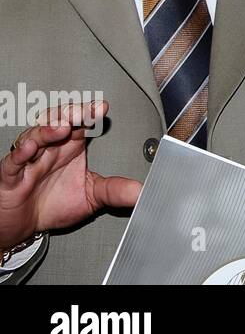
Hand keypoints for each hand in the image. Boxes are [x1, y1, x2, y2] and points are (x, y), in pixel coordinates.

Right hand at [0, 100, 140, 249]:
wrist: (24, 226)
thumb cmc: (54, 204)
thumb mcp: (91, 196)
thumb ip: (115, 190)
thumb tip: (141, 191)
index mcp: (71, 147)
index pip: (82, 124)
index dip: (90, 113)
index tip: (103, 107)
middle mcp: (50, 148)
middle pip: (58, 121)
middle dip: (70, 113)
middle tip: (85, 110)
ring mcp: (29, 160)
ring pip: (34, 136)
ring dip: (47, 129)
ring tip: (63, 126)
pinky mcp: (10, 177)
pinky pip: (13, 162)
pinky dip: (20, 154)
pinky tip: (29, 148)